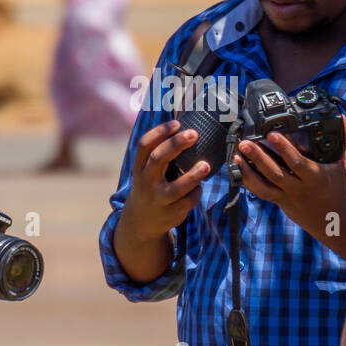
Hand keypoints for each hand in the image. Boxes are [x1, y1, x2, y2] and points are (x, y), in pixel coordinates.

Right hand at [120, 120, 209, 241]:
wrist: (141, 221)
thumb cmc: (150, 186)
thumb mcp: (146, 171)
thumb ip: (159, 154)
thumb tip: (184, 128)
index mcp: (139, 167)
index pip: (145, 145)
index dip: (160, 131)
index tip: (177, 123)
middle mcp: (145, 182)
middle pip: (158, 159)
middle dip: (176, 144)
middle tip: (194, 134)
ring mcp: (158, 199)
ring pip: (176, 188)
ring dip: (193, 176)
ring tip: (206, 165)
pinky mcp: (170, 214)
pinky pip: (188, 201)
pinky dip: (196, 192)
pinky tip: (199, 187)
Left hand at [234, 115, 345, 264]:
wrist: (339, 225)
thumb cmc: (344, 191)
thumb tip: (343, 117)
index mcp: (316, 178)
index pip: (297, 162)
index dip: (283, 148)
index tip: (272, 134)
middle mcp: (299, 189)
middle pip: (275, 174)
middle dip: (258, 158)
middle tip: (244, 143)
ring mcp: (288, 198)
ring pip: (264, 186)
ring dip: (248, 171)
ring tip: (236, 155)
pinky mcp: (281, 203)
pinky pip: (262, 193)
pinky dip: (249, 181)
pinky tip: (239, 169)